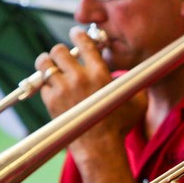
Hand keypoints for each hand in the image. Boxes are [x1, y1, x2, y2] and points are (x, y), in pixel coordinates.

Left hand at [37, 26, 145, 140]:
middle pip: (59, 50)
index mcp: (100, 73)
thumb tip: (141, 74)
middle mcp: (80, 77)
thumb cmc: (120, 127)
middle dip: (60, 51)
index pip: (84, 43)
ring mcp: (63, 89)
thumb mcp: (137, 102)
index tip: (75, 34)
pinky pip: (42, 84)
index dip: (77, 35)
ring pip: (45, 64)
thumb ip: (136, 84)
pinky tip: (51, 87)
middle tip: (62, 56)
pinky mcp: (51, 102)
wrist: (99, 148)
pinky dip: (45, 84)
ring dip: (46, 63)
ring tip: (48, 65)